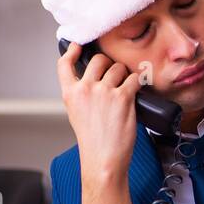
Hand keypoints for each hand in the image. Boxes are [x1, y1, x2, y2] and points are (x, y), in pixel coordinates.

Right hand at [57, 42, 142, 182]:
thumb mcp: (78, 113)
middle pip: (99, 60)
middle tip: (115, 77)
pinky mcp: (123, 96)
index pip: (65, 64)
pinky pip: (134, 78)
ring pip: (118, 67)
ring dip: (125, 76)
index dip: (72, 51)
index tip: (78, 45)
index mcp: (70, 94)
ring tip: (126, 90)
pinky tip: (137, 91)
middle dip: (109, 65)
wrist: (104, 158)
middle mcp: (85, 88)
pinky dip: (138, 84)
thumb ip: (83, 94)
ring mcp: (104, 91)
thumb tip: (97, 79)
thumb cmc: (94, 140)